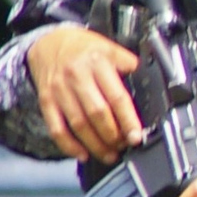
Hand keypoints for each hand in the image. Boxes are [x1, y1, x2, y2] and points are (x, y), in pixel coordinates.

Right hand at [27, 27, 141, 162]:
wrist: (49, 41)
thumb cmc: (84, 48)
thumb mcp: (110, 48)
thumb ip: (128, 65)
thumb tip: (150, 84)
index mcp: (98, 62)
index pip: (116, 96)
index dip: (128, 120)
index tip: (135, 136)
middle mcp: (77, 76)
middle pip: (97, 113)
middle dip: (113, 136)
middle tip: (124, 146)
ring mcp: (59, 90)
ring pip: (79, 124)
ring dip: (96, 144)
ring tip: (109, 154)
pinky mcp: (46, 101)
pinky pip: (56, 128)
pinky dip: (69, 145)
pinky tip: (83, 154)